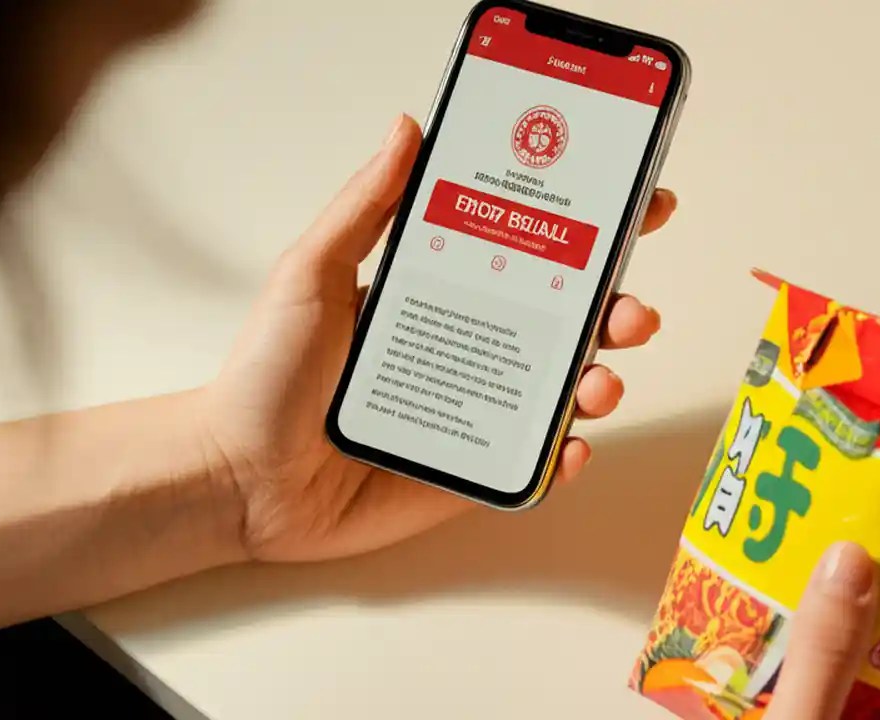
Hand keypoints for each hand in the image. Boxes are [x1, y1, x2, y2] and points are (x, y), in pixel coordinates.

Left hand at [202, 114, 676, 561]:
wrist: (237, 478)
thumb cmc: (266, 373)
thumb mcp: (311, 273)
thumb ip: (364, 207)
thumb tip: (408, 128)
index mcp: (442, 294)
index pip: (528, 255)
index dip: (590, 233)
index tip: (642, 207)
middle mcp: (468, 348)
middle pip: (565, 324)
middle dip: (616, 311)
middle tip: (632, 309)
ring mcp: (473, 413)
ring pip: (560, 391)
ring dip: (600, 380)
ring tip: (601, 380)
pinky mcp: (468, 472)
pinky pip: (532, 463)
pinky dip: (563, 456)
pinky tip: (571, 445)